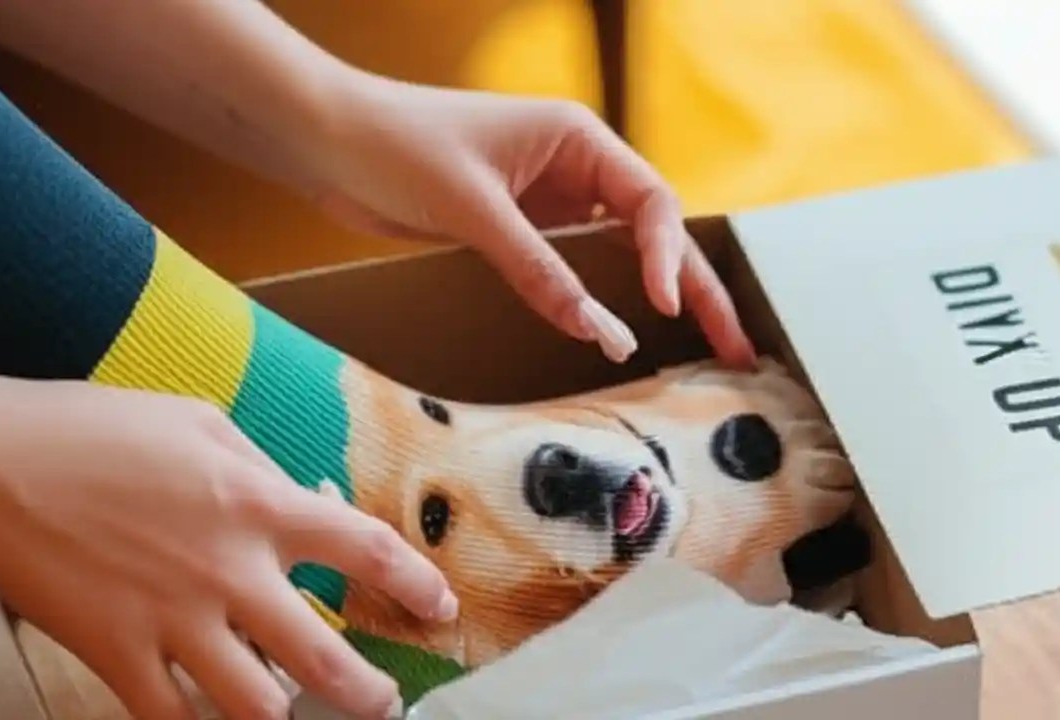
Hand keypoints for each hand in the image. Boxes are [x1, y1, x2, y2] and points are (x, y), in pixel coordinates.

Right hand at [0, 380, 453, 719]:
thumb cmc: (98, 429)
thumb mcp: (201, 422)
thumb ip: (262, 470)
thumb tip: (303, 504)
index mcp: (257, 502)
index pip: (365, 550)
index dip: (415, 584)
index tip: (439, 607)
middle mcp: (229, 570)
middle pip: (325, 658)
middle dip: (369, 694)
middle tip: (382, 702)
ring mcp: (174, 620)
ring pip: (258, 708)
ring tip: (298, 718)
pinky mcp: (117, 654)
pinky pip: (172, 719)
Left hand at [297, 79, 755, 368]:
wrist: (324, 138)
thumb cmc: (395, 144)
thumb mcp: (474, 208)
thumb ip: (539, 270)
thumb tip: (601, 332)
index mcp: (576, 138)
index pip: (651, 202)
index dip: (669, 257)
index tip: (663, 307)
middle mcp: (571, 168)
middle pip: (652, 233)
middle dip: (693, 288)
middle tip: (734, 344)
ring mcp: (544, 202)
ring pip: (614, 257)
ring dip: (651, 300)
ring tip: (697, 350)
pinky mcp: (513, 230)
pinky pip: (568, 271)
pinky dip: (592, 303)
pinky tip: (611, 335)